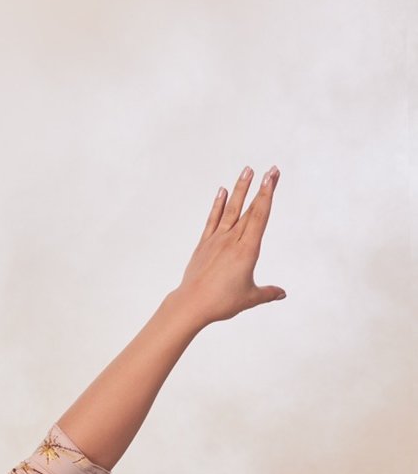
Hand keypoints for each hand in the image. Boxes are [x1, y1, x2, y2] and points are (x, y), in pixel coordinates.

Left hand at [172, 166, 285, 327]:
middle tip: (272, 169)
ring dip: (240, 189)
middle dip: (262, 188)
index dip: (267, 195)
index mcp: (247, 250)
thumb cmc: (221, 302)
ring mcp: (217, 240)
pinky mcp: (204, 244)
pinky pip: (213, 220)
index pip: (259, 217)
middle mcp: (232, 240)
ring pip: (231, 209)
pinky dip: (218, 205)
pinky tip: (223, 190)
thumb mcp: (250, 298)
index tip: (272, 178)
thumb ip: (268, 292)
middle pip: (250, 209)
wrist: (192, 304)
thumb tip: (282, 293)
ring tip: (248, 170)